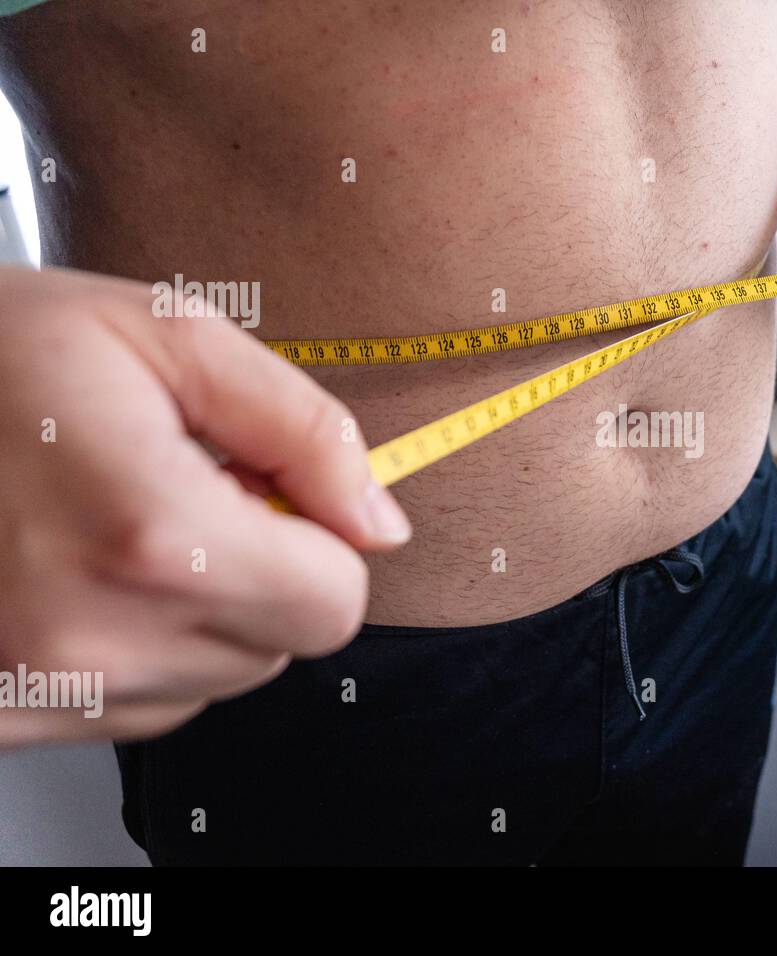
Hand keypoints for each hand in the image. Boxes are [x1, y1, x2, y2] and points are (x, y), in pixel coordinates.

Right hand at [0, 266, 410, 745]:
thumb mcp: (170, 336)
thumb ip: (305, 431)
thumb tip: (380, 522)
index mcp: (151, 538)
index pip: (333, 604)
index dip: (320, 539)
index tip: (267, 489)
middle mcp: (92, 638)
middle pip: (278, 646)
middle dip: (258, 568)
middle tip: (176, 491)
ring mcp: (40, 690)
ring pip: (211, 680)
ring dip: (193, 608)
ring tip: (110, 525)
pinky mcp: (5, 716)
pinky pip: (133, 705)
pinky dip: (128, 644)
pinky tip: (71, 571)